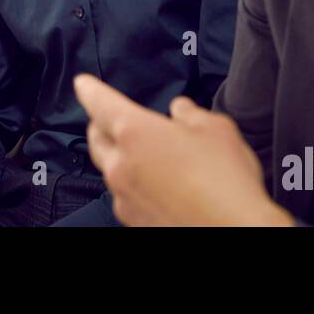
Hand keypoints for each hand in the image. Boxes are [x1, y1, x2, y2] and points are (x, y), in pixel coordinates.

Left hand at [74, 73, 294, 226]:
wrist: (231, 230)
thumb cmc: (225, 180)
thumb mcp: (215, 129)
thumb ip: (191, 114)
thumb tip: (180, 111)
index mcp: (135, 132)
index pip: (100, 103)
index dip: (90, 89)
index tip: (83, 83)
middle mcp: (121, 165)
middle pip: (96, 139)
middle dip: (101, 126)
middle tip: (113, 120)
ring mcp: (124, 197)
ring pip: (111, 170)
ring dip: (121, 158)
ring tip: (150, 156)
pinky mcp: (133, 221)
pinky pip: (126, 196)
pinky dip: (136, 185)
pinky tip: (160, 186)